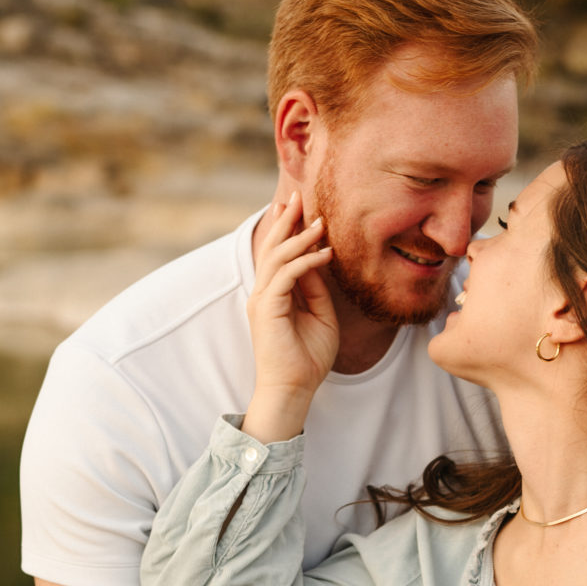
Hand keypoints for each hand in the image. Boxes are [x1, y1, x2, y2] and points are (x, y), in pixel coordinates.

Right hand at [242, 195, 337, 442]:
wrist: (294, 389)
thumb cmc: (308, 358)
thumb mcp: (321, 316)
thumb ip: (317, 288)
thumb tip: (319, 260)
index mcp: (272, 295)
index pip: (277, 255)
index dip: (288, 230)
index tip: (300, 209)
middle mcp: (263, 293)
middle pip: (271, 248)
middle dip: (286, 221)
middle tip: (298, 196)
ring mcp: (262, 300)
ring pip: (277, 257)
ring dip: (299, 237)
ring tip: (319, 223)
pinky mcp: (267, 308)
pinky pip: (286, 275)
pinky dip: (306, 261)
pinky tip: (324, 253)